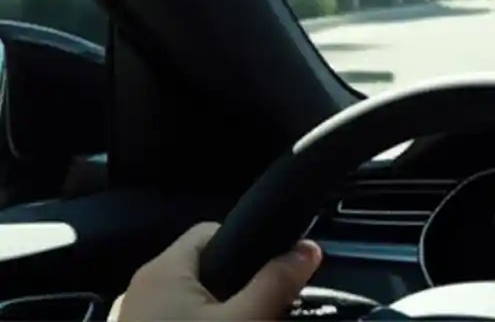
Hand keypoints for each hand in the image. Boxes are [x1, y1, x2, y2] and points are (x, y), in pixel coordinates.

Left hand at [110, 222, 321, 320]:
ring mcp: (135, 320)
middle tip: (266, 313)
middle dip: (240, 288)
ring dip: (224, 315)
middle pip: (205, 270)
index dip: (249, 245)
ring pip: (193, 303)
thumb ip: (277, 283)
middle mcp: (143, 288)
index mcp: (164, 270)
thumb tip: (309, 248)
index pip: (212, 231)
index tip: (274, 275)